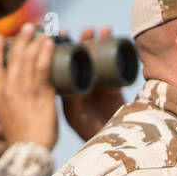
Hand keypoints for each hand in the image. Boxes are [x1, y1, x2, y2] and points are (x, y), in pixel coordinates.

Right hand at [0, 22, 57, 150]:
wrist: (30, 150)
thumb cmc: (21, 137)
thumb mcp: (5, 116)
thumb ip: (3, 104)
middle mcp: (9, 88)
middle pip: (13, 56)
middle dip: (20, 38)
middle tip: (28, 27)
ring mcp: (25, 89)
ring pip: (28, 58)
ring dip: (34, 41)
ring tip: (40, 30)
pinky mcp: (42, 93)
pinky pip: (43, 67)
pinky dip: (46, 53)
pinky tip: (50, 43)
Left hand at [61, 26, 126, 140]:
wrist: (112, 145)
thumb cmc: (90, 134)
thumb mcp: (76, 116)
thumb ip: (72, 100)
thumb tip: (69, 81)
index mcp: (68, 92)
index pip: (63, 65)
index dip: (63, 49)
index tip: (63, 34)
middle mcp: (81, 86)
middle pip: (80, 58)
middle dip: (83, 41)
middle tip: (86, 29)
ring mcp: (97, 86)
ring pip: (96, 59)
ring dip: (97, 42)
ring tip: (100, 30)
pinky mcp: (113, 88)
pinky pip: (112, 66)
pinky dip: (113, 52)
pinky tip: (111, 38)